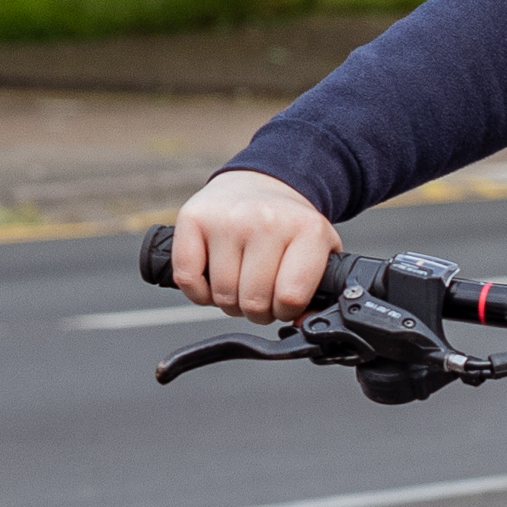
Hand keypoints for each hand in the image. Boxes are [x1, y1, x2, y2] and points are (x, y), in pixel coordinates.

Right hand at [173, 168, 341, 319]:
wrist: (260, 183)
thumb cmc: (287, 227)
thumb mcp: (318, 252)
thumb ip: (318, 291)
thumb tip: (303, 324)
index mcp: (307, 229)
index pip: (291, 297)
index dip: (285, 311)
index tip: (283, 302)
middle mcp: (266, 220)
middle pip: (254, 302)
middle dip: (256, 310)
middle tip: (259, 293)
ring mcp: (227, 218)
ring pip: (222, 295)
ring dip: (229, 301)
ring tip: (239, 282)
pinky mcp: (193, 218)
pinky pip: (187, 279)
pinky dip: (198, 291)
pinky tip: (212, 278)